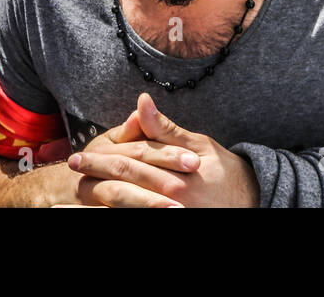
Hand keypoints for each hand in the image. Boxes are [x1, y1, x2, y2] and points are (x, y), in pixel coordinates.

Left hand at [68, 93, 258, 207]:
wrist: (250, 201)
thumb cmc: (222, 171)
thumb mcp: (198, 143)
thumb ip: (165, 129)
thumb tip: (142, 102)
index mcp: (178, 172)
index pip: (134, 159)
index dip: (104, 156)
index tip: (79, 156)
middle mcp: (172, 197)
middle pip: (126, 183)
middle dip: (96, 175)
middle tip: (73, 169)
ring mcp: (170, 213)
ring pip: (129, 205)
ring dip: (101, 198)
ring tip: (77, 192)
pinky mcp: (170, 221)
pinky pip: (139, 216)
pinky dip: (119, 212)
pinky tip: (103, 208)